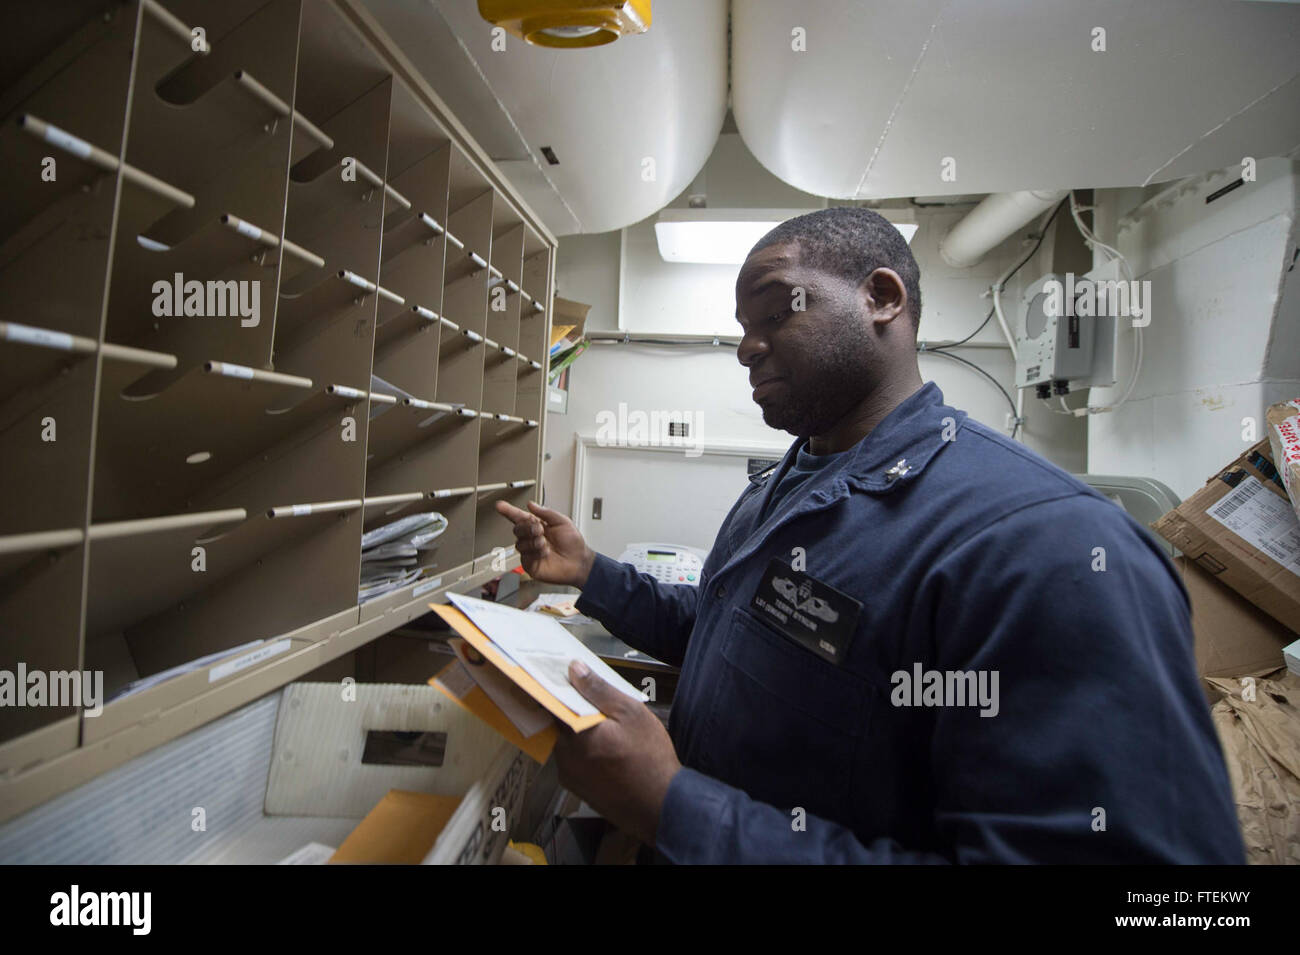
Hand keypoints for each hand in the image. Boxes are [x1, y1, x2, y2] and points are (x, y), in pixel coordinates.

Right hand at [495, 500, 595, 587]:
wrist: (578, 562)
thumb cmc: (573, 543)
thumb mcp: (563, 522)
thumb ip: (546, 512)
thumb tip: (531, 505)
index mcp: (538, 526)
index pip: (520, 517)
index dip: (509, 511)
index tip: (500, 506)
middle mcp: (532, 538)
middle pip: (517, 529)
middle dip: (527, 528)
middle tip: (539, 530)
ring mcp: (530, 551)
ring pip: (519, 543)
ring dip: (533, 541)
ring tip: (545, 543)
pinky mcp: (530, 564)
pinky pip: (524, 556)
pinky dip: (535, 552)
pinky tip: (545, 553)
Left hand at [553, 661, 680, 846]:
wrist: (661, 806)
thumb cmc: (650, 758)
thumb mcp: (631, 713)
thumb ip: (599, 690)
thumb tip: (574, 669)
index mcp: (575, 733)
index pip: (552, 702)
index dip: (557, 686)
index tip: (560, 674)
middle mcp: (565, 755)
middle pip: (560, 722)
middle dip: (574, 709)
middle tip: (595, 700)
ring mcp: (569, 774)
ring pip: (567, 742)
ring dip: (580, 731)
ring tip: (608, 726)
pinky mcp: (577, 788)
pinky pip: (574, 760)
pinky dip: (585, 750)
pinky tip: (609, 749)